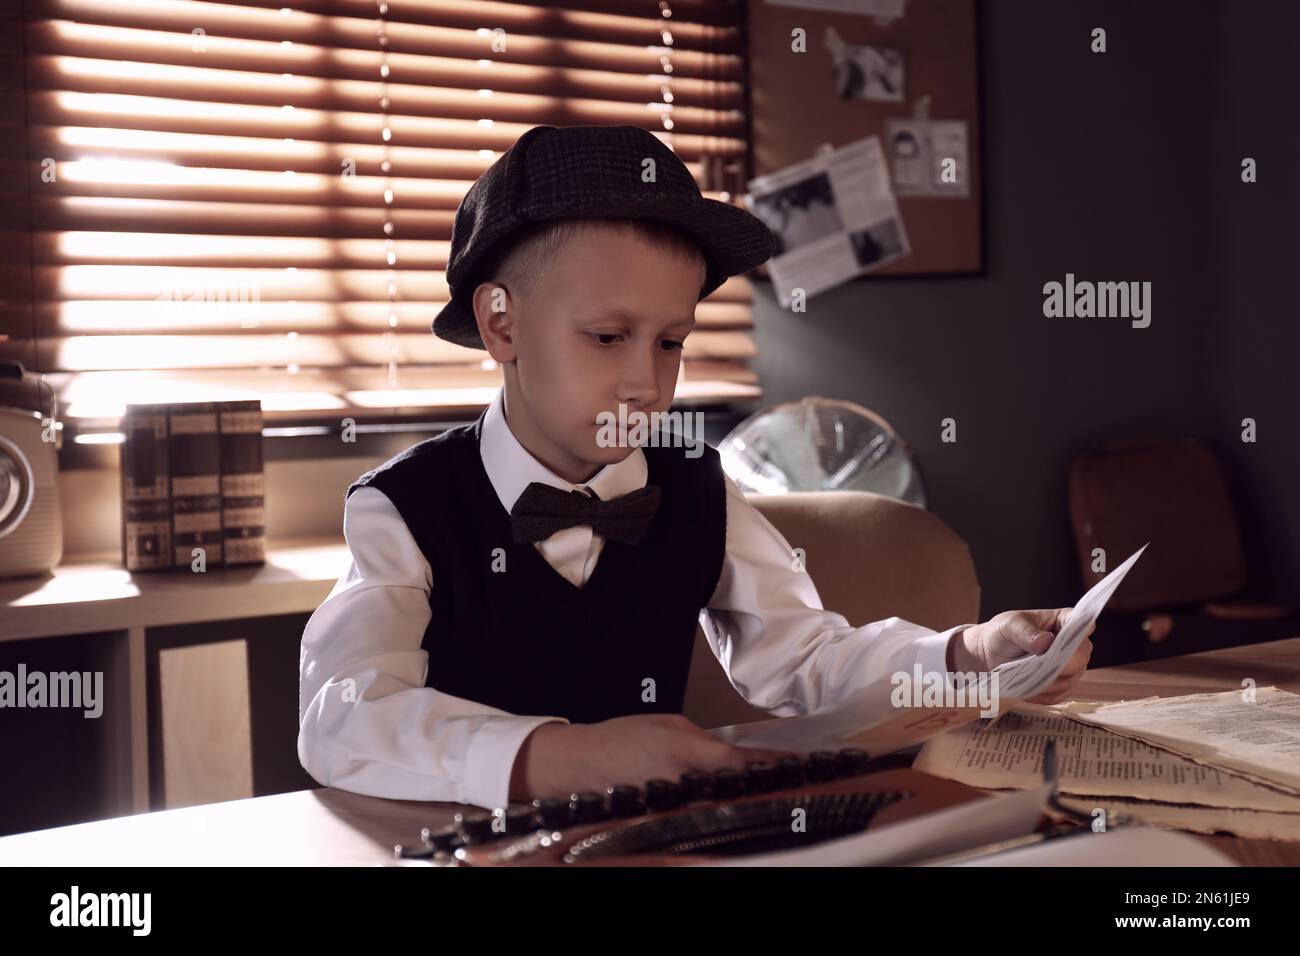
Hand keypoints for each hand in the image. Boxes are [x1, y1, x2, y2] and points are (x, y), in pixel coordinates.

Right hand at [509, 713, 801, 803]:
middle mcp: (687, 786)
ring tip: (787, 802)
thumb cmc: (620, 738)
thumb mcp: (671, 726)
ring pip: (728, 813)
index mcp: (690, 754)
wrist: (577, 764)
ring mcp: (677, 809)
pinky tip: (743, 814)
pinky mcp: (666, 822)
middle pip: (745, 797)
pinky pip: (704, 821)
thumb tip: (740, 759)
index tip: (814, 769)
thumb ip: (709, 745)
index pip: (749, 765)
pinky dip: (726, 817)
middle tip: (813, 791)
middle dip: (778, 793)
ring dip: (755, 808)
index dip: (785, 768)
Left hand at [948, 607, 1094, 704]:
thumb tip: (1045, 641)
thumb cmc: (1003, 633)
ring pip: (1070, 679)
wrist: (989, 653)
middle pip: (1081, 657)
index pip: (1082, 623)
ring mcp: (1069, 666)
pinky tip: (1026, 688)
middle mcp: (1073, 644)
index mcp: (1064, 620)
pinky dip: (1042, 694)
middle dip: (1062, 665)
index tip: (1065, 641)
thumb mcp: (1009, 626)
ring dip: (1048, 682)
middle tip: (1041, 667)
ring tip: (1026, 677)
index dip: (1081, 632)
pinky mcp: (1060, 685)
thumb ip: (1026, 632)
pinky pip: (1058, 695)